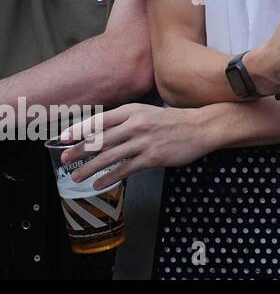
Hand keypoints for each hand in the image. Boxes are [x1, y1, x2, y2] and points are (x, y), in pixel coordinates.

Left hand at [57, 104, 216, 189]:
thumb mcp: (148, 112)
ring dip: (89, 168)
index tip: (63, 138)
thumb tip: (103, 132)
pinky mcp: (152, 157)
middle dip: (79, 150)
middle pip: (100, 139)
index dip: (80, 130)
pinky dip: (109, 177)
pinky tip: (99, 183)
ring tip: (76, 176)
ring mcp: (144, 141)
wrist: (202, 127)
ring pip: (109, 156)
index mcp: (133, 111)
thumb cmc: (174, 121)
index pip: (100, 120)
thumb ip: (127, 120)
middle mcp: (136, 124)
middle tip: (64, 159)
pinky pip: (125, 169)